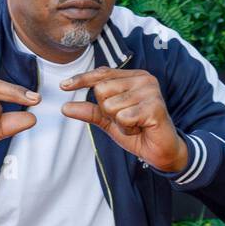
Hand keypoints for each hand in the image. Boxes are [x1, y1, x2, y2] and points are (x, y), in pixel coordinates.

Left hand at [59, 66, 188, 173]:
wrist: (161, 151)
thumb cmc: (138, 132)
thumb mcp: (109, 121)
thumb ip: (90, 112)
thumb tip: (65, 107)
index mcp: (132, 77)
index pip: (101, 73)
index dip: (82, 79)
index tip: (63, 86)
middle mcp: (143, 79)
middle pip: (102, 89)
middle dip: (107, 110)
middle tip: (125, 119)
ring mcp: (150, 91)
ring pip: (111, 105)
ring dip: (119, 122)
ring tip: (135, 124)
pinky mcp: (154, 106)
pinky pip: (124, 117)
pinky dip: (128, 128)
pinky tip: (141, 128)